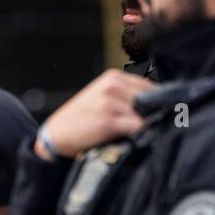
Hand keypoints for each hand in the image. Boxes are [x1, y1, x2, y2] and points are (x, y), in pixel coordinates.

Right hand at [38, 69, 154, 159]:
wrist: (54, 136)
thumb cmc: (79, 120)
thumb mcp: (100, 98)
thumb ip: (124, 96)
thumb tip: (156, 105)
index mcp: (112, 77)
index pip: (150, 86)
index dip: (158, 101)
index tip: (160, 113)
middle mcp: (112, 86)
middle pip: (151, 98)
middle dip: (154, 112)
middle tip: (152, 124)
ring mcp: (109, 102)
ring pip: (145, 112)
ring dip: (148, 123)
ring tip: (141, 132)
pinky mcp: (106, 120)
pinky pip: (137, 125)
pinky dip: (140, 132)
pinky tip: (135, 137)